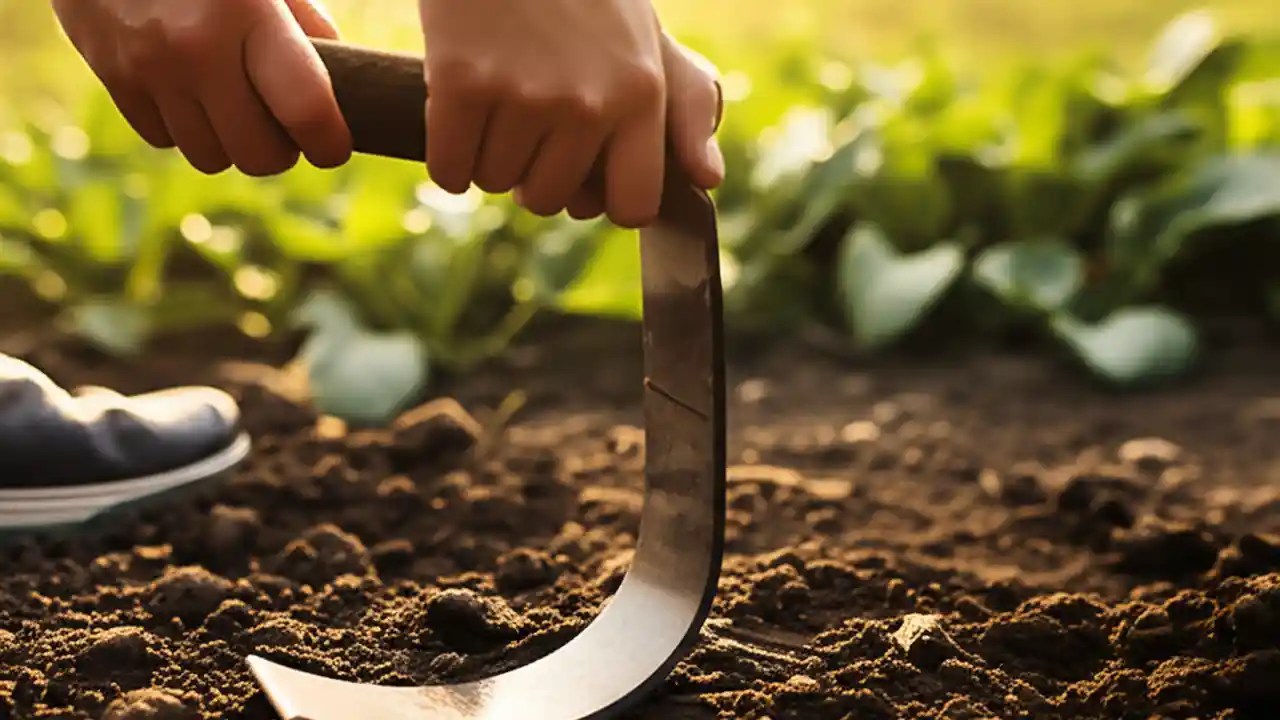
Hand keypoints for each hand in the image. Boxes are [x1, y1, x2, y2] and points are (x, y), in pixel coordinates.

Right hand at [52, 0, 351, 175]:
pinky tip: (190, 90)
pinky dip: (184, 128)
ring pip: (210, 158)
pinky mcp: (113, 77)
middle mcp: (195, 46)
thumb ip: (305, 24)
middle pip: (258, 156)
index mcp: (248, 13)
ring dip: (230, 143)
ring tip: (234, 103)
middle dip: (280, 151)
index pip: (305, 109)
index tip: (333, 147)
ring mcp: (148, 66)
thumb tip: (335, 91)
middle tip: (283, 126)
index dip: (329, 143)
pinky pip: (164, 140)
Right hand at [419, 0, 723, 227]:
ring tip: (497, 100)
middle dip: (533, 171)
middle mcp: (589, 103)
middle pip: (550, 199)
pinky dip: (446, 157)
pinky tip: (459, 115)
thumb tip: (709, 180)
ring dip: (488, 155)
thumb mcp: (647, 38)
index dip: (602, 199)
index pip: (633, 204)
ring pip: (497, 182)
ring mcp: (524, 94)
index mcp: (641, 95)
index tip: (583, 175)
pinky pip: (450, 171)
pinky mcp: (463, 84)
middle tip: (528, 119)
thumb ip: (688, 110)